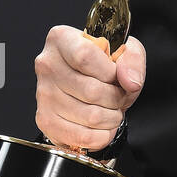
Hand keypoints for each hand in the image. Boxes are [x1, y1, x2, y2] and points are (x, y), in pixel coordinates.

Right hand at [34, 25, 145, 151]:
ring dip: (112, 117)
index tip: (117, 77)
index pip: (85, 57)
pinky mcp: (46, 121)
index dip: (110, 72)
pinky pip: (83, 137)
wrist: (89, 82)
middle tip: (118, 96)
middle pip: (91, 91)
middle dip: (116, 98)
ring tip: (111, 109)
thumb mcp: (124, 51)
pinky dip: (102, 135)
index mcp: (61, 39)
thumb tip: (130, 82)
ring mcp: (44, 95)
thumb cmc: (103, 65)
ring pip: (90, 116)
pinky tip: (103, 125)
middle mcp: (47, 65)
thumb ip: (133, 60)